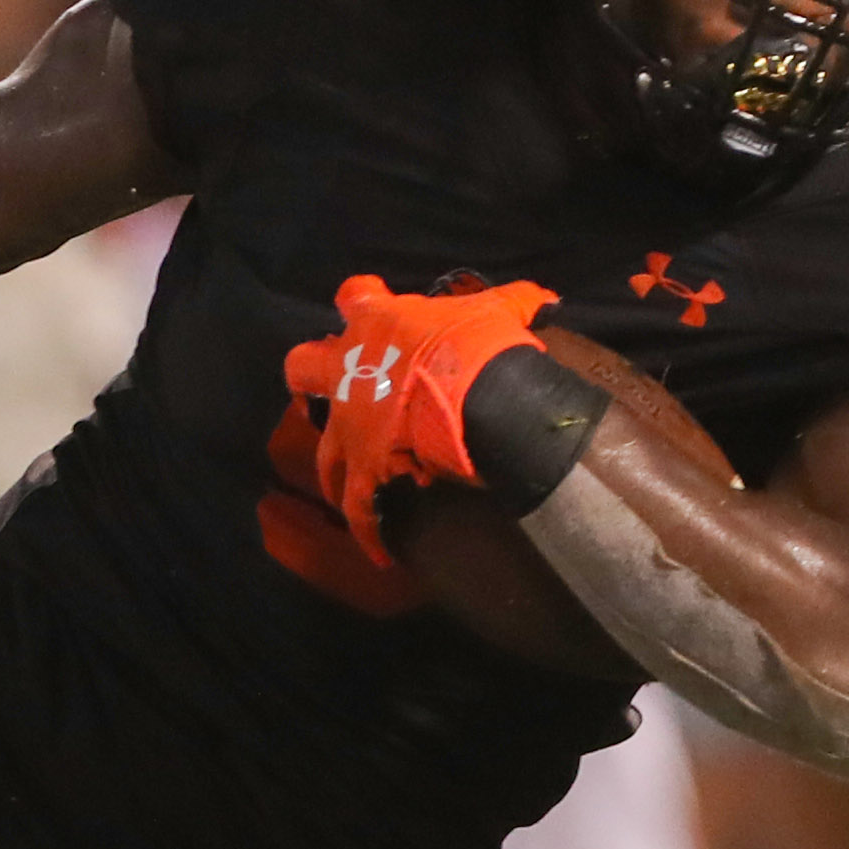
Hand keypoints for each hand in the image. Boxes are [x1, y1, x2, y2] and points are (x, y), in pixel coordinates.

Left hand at [281, 273, 563, 560]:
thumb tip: (544, 296)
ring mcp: (349, 422)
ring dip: (331, 465)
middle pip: (304, 366)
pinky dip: (367, 530)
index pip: (353, 295)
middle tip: (327, 383)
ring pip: (322, 448)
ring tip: (339, 479)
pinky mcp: (364, 466)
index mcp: (376, 323)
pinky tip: (378, 552)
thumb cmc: (480, 345)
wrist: (478, 396)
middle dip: (310, 373)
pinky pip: (359, 506)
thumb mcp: (499, 310)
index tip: (364, 300)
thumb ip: (515, 300)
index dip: (358, 298)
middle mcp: (348, 372)